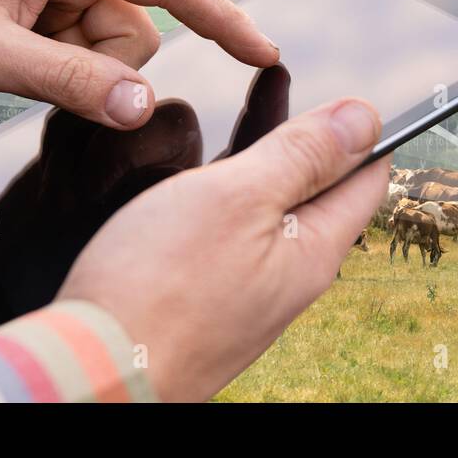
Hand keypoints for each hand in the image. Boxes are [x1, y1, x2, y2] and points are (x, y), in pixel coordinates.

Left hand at [0, 0, 278, 128]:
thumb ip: (69, 82)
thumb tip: (143, 106)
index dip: (222, 19)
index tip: (264, 51)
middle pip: (139, 29)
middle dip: (102, 66)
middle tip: (31, 68)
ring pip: (117, 46)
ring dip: (78, 69)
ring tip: (13, 58)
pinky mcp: (56, 1)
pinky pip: (90, 49)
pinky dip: (63, 66)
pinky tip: (16, 56)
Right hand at [59, 97, 388, 401]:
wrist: (91, 372)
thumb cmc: (159, 288)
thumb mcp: (239, 197)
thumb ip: (302, 155)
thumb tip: (365, 116)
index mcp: (314, 252)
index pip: (366, 178)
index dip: (358, 128)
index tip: (339, 90)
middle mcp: (289, 278)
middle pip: (318, 192)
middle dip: (306, 138)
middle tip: (284, 86)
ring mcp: (248, 293)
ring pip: (271, 211)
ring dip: (264, 160)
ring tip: (250, 112)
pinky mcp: (207, 302)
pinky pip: (233, 234)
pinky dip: (229, 192)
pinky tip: (202, 179)